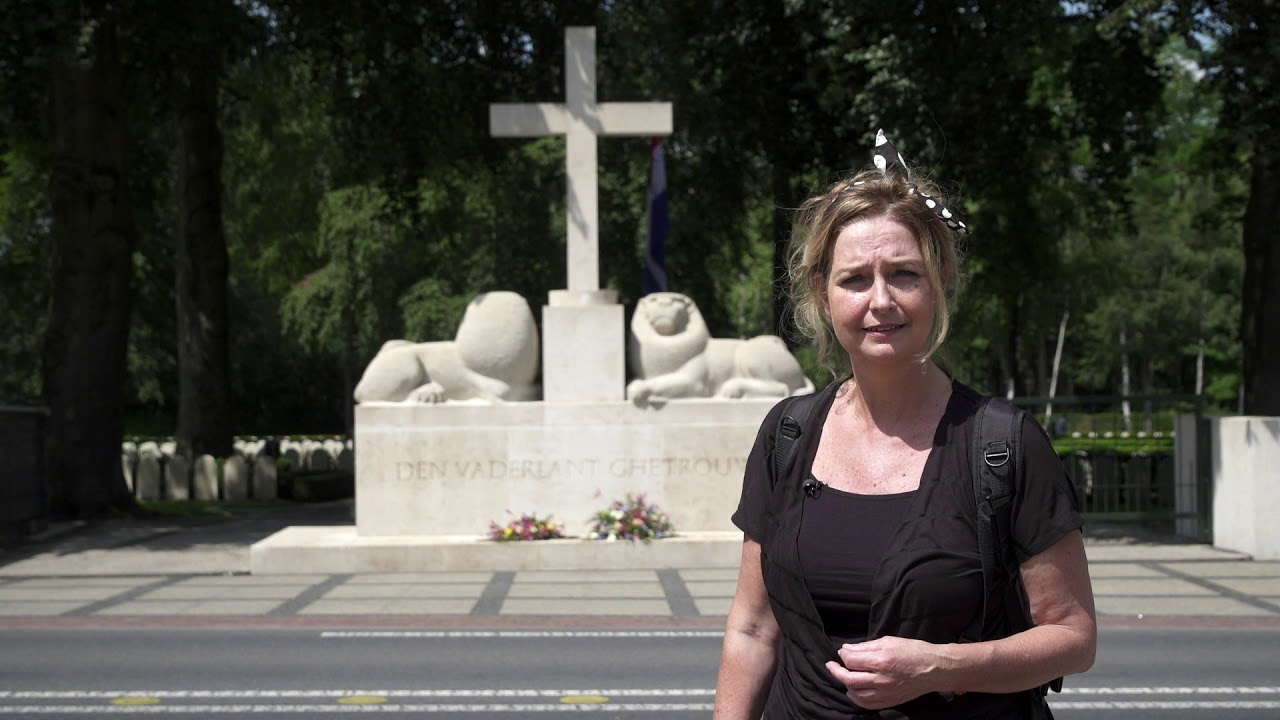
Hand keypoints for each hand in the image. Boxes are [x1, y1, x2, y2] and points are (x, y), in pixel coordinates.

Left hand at [824, 636, 940, 709]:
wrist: (935, 669)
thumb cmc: (913, 651)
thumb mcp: (888, 641)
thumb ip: (865, 647)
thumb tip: (847, 649)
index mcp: (881, 661)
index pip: (851, 660)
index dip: (842, 655)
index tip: (842, 652)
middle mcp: (882, 679)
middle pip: (849, 679)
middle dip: (836, 671)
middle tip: (831, 665)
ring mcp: (886, 692)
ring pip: (856, 694)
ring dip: (846, 685)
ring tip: (843, 677)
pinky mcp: (890, 701)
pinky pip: (868, 704)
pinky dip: (857, 699)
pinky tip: (853, 691)